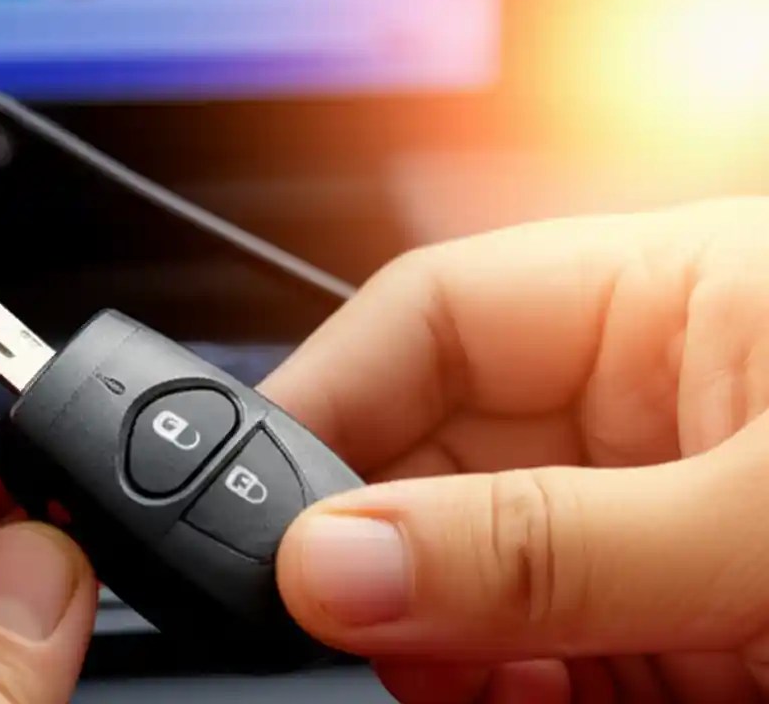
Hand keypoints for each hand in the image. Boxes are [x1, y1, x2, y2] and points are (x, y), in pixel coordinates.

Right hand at [264, 198, 768, 702]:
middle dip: (377, 542)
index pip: (438, 315)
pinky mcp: (674, 632)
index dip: (328, 393)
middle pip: (436, 455)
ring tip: (439, 672)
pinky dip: (500, 691)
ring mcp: (659, 530)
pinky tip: (513, 701)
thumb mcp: (760, 519)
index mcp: (670, 305)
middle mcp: (652, 411)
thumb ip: (547, 545)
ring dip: (432, 632)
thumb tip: (338, 562)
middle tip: (337, 611)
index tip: (251, 493)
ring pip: (472, 571)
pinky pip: (536, 655)